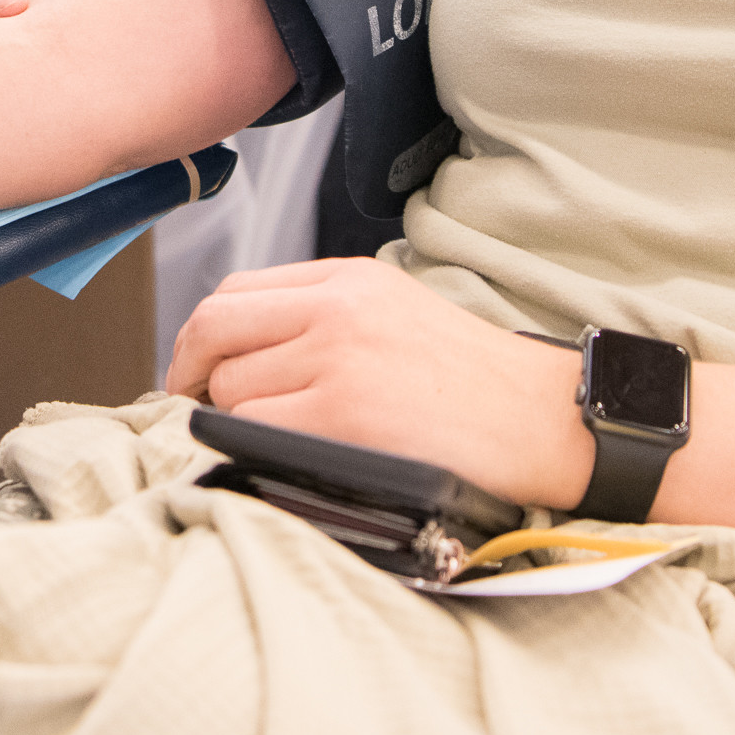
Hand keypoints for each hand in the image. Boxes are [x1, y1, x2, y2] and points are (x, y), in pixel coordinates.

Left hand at [165, 258, 593, 508]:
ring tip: (280, 435)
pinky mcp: (341, 413)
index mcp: (349, 279)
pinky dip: (252, 446)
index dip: (202, 334)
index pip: (235, 290)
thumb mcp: (398, 314)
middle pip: (215, 326)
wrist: (545, 419)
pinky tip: (286, 455)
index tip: (195, 366)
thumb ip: (325, 317)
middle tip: (191, 404)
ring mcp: (337, 358)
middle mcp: (337, 307)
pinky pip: (254, 428)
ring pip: (229, 385)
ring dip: (235, 417)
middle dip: (189, 369)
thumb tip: (244, 353)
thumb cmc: (478, 383)